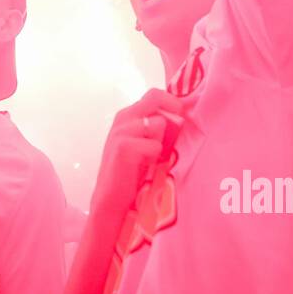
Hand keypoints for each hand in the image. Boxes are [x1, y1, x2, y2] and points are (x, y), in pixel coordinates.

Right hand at [91, 89, 183, 219]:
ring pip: (158, 123)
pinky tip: (144, 167)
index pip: (154, 95)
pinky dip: (154, 157)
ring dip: (160, 141)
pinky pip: (154, 145)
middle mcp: (123, 118)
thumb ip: (155, 127)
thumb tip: (180, 117)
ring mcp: (121, 131)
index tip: (180, 115)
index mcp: (128, 115)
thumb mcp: (143, 143)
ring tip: (151, 158)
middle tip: (171, 134)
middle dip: (170, 112)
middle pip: (154, 99)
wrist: (111, 199)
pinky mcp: (123, 147)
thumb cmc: (131, 172)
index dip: (171, 102)